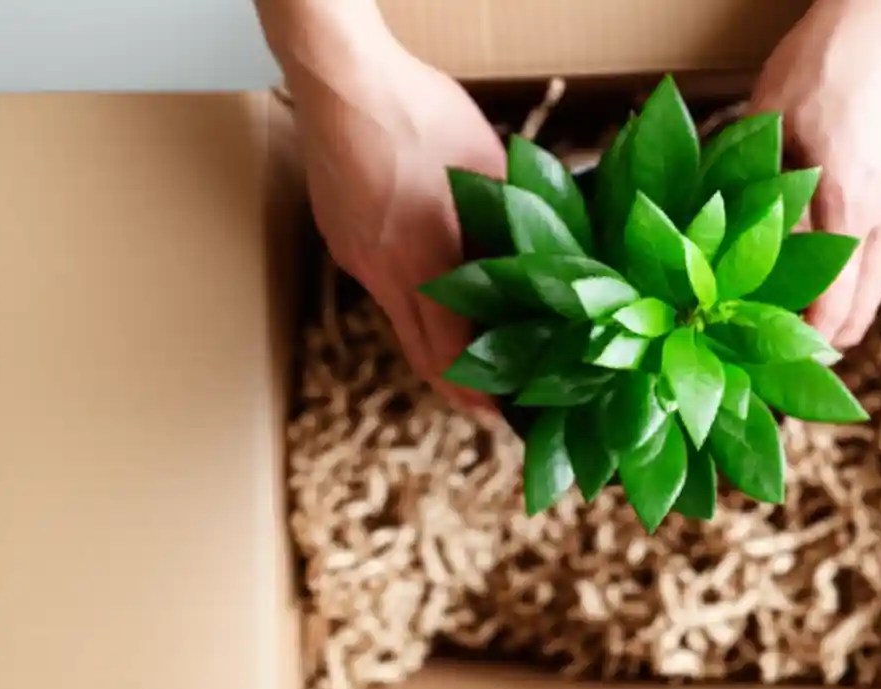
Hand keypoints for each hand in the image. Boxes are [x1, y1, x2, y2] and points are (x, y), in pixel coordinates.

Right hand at [256, 0, 501, 409]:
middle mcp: (382, 274)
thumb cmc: (418, 115)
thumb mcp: (488, 166)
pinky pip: (380, 278)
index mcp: (424, 265)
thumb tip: (540, 249)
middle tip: (488, 404)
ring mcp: (355, 255)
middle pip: (420, 351)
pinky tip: (433, 269)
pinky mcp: (341, 234)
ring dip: (435, 334)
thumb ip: (513, 217)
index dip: (477, 393)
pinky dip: (411, 292)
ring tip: (474, 339)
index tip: (500, 416)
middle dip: (456, 384)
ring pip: (400, 313)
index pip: (451, 355)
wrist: (339, 79)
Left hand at [751, 0, 880, 347]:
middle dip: (840, 332)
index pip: (835, 300)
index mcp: (850, 202)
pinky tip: (855, 260)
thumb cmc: (826, 58)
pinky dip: (880, 267)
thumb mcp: (771, 121)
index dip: (812, 339)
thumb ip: (759, 184)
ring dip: (864, 302)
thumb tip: (732, 232)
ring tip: (829, 312)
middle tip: (804, 347)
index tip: (789, 357)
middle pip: (872, 299)